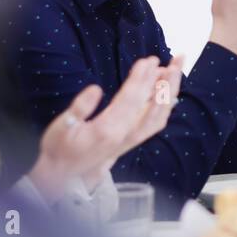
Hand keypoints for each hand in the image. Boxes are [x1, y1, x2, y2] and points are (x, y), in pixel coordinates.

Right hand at [29, 56, 182, 202]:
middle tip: (177, 60)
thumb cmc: (59, 148)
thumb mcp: (61, 126)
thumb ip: (79, 108)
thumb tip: (95, 89)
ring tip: (173, 69)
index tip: (148, 60)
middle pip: (153, 106)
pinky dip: (164, 106)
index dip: (141, 78)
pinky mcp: (132, 140)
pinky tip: (166, 91)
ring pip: (158, 115)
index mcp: (108, 129)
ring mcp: (131, 139)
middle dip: (167, 81)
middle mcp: (125, 135)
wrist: (63, 176)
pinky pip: (155, 123)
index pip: (131, 99)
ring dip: (169, 92)